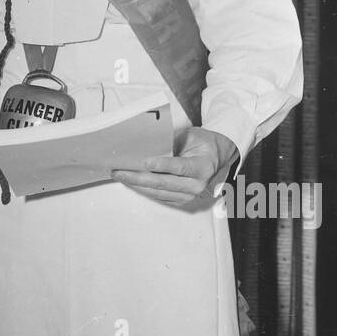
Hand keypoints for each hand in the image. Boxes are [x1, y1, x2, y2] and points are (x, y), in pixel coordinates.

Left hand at [111, 127, 237, 207]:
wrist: (216, 157)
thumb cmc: (202, 143)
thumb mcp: (192, 135)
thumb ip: (173, 139)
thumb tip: (148, 141)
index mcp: (203, 166)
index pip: (179, 167)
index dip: (161, 165)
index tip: (145, 162)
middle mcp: (197, 184)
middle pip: (164, 183)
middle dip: (138, 177)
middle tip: (120, 171)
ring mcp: (190, 195)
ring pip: (158, 192)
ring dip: (137, 185)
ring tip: (120, 176)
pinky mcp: (181, 200)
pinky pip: (159, 197)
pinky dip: (143, 190)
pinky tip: (131, 183)